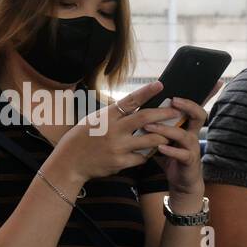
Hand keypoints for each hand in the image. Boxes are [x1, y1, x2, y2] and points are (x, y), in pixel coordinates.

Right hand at [54, 80, 181, 181]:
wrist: (70, 161)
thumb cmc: (81, 137)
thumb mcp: (94, 120)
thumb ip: (113, 115)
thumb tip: (132, 106)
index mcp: (107, 116)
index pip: (130, 100)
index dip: (146, 92)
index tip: (160, 84)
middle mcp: (113, 130)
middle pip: (145, 118)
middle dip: (163, 114)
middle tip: (176, 111)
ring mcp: (118, 146)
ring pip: (150, 140)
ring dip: (162, 136)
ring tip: (171, 134)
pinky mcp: (120, 162)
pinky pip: (141, 157)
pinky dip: (147, 154)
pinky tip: (151, 152)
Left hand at [144, 95, 209, 201]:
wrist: (182, 182)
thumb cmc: (170, 155)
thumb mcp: (163, 136)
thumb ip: (156, 122)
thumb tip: (138, 105)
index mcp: (186, 125)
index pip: (195, 105)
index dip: (204, 94)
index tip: (210, 81)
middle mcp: (192, 134)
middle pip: (199, 115)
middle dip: (188, 106)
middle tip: (173, 100)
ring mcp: (192, 148)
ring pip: (184, 134)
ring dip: (167, 129)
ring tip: (150, 126)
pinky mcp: (189, 162)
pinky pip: (182, 154)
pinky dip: (170, 150)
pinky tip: (160, 148)